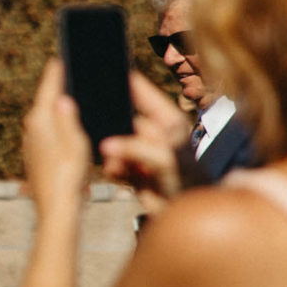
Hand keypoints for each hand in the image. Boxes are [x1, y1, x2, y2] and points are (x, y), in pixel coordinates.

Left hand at [21, 59, 95, 213]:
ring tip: (75, 93)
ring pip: (48, 117)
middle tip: (71, 69)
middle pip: (47, 101)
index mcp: (40, 120)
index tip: (62, 55)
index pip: (49, 87)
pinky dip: (59, 124)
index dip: (57, 71)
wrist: (56, 208)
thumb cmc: (69, 175)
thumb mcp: (76, 141)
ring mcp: (31, 144)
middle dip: (59, 87)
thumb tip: (63, 97)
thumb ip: (68, 117)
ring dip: (59, 107)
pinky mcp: (36, 156)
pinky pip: (49, 132)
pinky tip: (72, 124)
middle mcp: (31, 129)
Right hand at [97, 74, 196, 214]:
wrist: (185, 213)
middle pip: (128, 121)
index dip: (133, 86)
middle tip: (101, 127)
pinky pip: (116, 164)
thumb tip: (108, 146)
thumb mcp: (164, 160)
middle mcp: (156, 137)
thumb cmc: (186, 183)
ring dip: (112, 154)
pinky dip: (112, 168)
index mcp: (169, 125)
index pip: (148, 99)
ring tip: (115, 164)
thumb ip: (136, 149)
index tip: (115, 73)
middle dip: (114, 126)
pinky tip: (115, 173)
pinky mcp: (136, 173)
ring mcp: (145, 155)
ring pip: (118, 144)